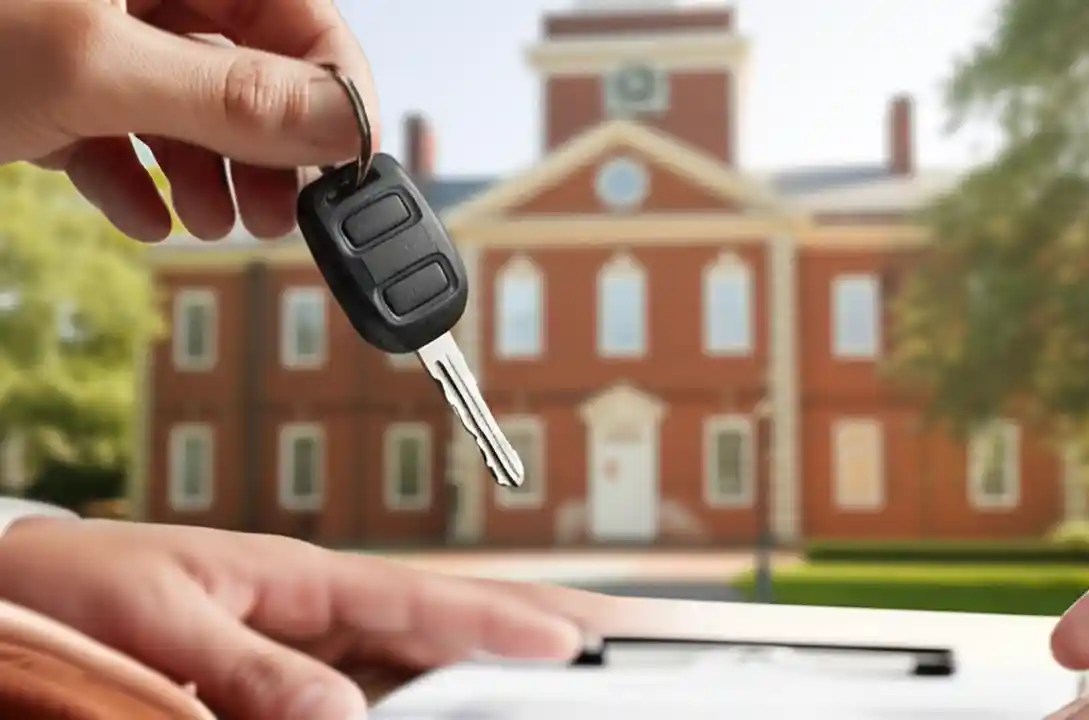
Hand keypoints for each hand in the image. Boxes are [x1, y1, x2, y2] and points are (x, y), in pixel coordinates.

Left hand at [0, 0, 378, 241]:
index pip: (296, 7)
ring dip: (209, 175)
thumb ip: (227, 96)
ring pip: (186, 105)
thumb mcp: (94, 69)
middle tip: (282, 208)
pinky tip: (142, 215)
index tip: (347, 156)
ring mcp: (92, 35)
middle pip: (247, 63)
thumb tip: (341, 126)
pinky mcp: (47, 84)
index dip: (333, 80)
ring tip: (214, 222)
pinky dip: (135, 183)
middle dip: (268, 145)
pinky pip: (116, 134)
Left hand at [0, 518, 586, 719]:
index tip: (568, 639)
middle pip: (441, 627)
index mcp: (297, 579)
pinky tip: (455, 710)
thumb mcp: (160, 621)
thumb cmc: (77, 589)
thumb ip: (252, 668)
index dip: (498, 619)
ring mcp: (305, 650)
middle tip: (601, 647)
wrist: (19, 592)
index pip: (418, 599)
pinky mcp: (278, 686)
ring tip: (550, 681)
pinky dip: (420, 704)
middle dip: (523, 631)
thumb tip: (344, 717)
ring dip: (483, 672)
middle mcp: (315, 615)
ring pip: (415, 665)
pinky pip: (367, 696)